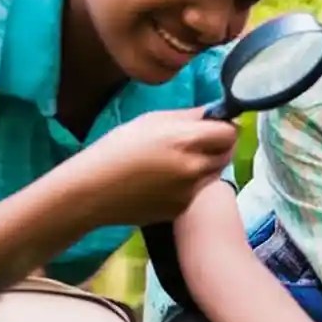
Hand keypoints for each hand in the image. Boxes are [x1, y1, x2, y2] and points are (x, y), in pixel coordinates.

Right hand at [75, 106, 237, 225]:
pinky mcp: (182, 208)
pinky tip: (164, 181)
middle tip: (197, 142)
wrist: (90, 190)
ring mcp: (190, 192)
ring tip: (176, 162)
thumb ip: (189, 117)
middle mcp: (194, 167)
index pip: (231, 133)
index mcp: (187, 141)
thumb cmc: (117, 148)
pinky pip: (197, 191)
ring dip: (205, 165)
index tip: (214, 126)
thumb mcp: (151, 121)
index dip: (225, 128)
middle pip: (227, 154)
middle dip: (218, 146)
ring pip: (214, 173)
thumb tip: (215, 112)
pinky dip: (189, 184)